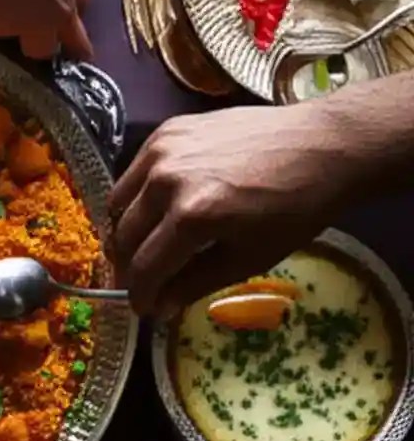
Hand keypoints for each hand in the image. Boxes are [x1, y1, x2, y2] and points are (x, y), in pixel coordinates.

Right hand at [0, 0, 91, 59]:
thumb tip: (80, 7)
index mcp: (58, 8)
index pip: (72, 43)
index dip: (75, 47)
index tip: (77, 52)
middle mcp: (27, 25)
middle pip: (35, 48)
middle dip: (37, 35)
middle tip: (29, 6)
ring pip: (3, 28)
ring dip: (6, 13)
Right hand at [109, 104, 353, 316]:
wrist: (322, 145)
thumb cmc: (295, 208)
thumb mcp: (249, 258)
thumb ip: (196, 283)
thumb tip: (160, 308)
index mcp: (191, 217)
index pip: (145, 268)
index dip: (140, 296)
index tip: (143, 309)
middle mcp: (165, 181)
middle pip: (123, 237)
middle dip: (128, 267)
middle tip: (143, 281)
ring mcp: (161, 151)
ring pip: (118, 204)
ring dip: (127, 231)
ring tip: (146, 245)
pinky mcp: (165, 131)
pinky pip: (133, 173)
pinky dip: (137, 196)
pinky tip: (158, 207)